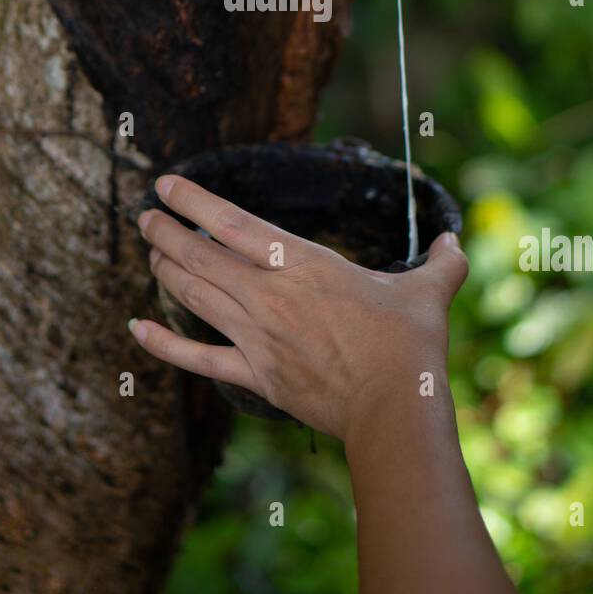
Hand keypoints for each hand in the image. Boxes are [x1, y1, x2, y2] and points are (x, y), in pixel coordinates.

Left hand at [131, 174, 466, 439]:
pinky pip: (198, 357)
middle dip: (166, 233)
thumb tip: (455, 242)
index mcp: (303, 263)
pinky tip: (137, 331)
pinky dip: (164, 343)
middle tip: (146, 217)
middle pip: (200, 256)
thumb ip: (440, 263)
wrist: (394, 408)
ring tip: (150, 253)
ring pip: (194, 296)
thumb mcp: (429, 293)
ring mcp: (257, 337)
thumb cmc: (410, 344)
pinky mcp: (256, 376)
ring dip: (165, 271)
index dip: (193, 201)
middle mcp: (269, 295)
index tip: (165, 185)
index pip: (232, 223)